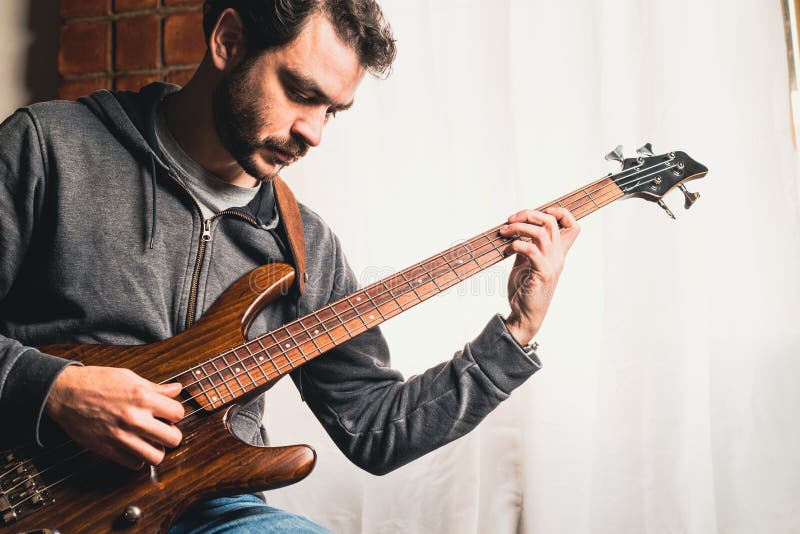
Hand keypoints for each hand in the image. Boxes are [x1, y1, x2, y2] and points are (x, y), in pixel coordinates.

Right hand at [45, 366, 184, 468]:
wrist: (66, 393)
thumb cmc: (96, 382)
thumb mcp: (129, 377)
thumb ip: (156, 387)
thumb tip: (177, 389)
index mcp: (143, 398)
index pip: (178, 413)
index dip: (175, 414)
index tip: (168, 414)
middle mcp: (135, 419)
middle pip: (173, 439)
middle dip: (171, 434)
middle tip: (163, 430)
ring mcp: (121, 436)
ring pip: (156, 457)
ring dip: (157, 450)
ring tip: (150, 442)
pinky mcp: (107, 449)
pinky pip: (134, 464)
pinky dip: (137, 459)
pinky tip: (134, 448)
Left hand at [499, 207, 579, 344]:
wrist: (524, 315)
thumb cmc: (524, 290)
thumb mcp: (525, 263)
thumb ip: (526, 246)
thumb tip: (515, 229)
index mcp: (557, 253)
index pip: (573, 225)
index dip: (560, 212)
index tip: (539, 212)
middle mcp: (558, 257)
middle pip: (552, 222)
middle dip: (529, 214)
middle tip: (511, 219)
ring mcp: (551, 265)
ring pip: (541, 233)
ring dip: (519, 227)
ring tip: (504, 231)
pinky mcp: (542, 274)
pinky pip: (531, 250)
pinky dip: (516, 245)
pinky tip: (506, 249)